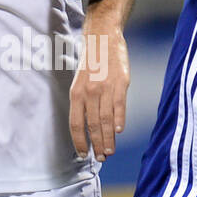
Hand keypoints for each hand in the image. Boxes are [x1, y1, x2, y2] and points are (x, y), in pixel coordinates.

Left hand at [69, 25, 128, 161]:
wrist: (103, 38)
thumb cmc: (91, 62)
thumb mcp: (79, 82)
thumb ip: (82, 103)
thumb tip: (87, 127)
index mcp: (76, 93)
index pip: (75, 124)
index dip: (79, 141)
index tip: (83, 154)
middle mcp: (89, 92)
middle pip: (92, 126)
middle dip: (96, 145)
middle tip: (101, 158)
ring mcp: (105, 88)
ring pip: (106, 120)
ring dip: (108, 139)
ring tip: (109, 151)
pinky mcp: (121, 84)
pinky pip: (119, 107)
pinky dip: (119, 121)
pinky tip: (118, 132)